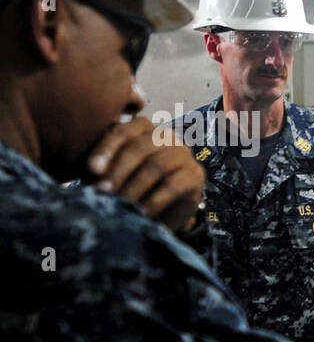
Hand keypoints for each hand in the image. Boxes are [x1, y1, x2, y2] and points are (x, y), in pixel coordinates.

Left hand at [86, 117, 204, 233]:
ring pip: (156, 166)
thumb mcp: (111, 174)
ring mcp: (183, 153)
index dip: (106, 149)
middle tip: (103, 192)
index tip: (91, 170)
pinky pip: (173, 185)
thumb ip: (99, 167)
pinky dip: (154, 201)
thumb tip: (89, 172)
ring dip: (134, 187)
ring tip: (121, 204)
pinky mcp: (195, 174)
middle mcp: (166, 135)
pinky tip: (141, 213)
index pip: (123, 131)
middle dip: (118, 171)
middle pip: (140, 147)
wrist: (164, 212)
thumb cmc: (132, 187)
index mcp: (142, 128)